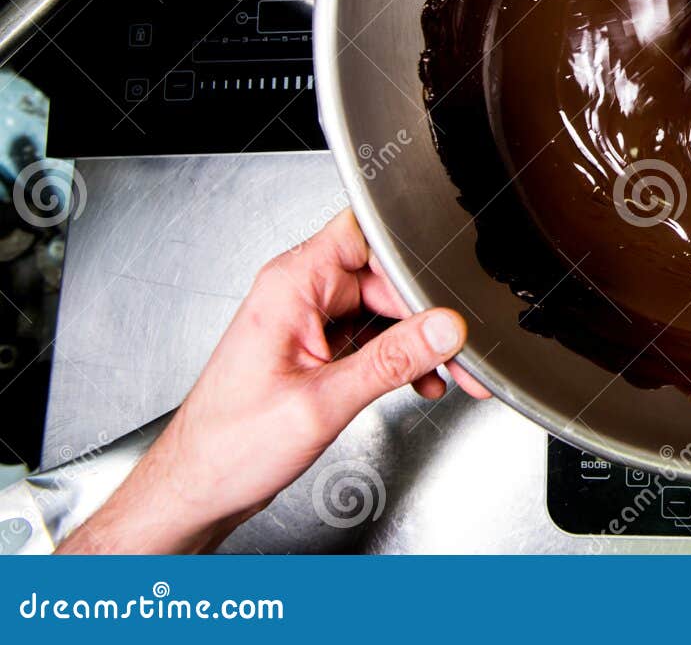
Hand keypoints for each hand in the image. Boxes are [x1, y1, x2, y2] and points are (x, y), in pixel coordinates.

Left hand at [58, 209, 490, 553]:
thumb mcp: (323, 403)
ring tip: (450, 371)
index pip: (364, 234)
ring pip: (384, 309)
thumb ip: (391, 361)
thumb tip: (444, 328)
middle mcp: (299, 294)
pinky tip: (420, 382)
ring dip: (418, 341)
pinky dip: (400, 359)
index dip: (411, 253)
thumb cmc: (228, 446)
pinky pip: (372, 337)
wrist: (197, 488)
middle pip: (384, 276)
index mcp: (291, 285)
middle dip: (427, 314)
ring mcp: (308, 321)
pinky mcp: (317, 347)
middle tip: (460, 349)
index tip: (447, 286)